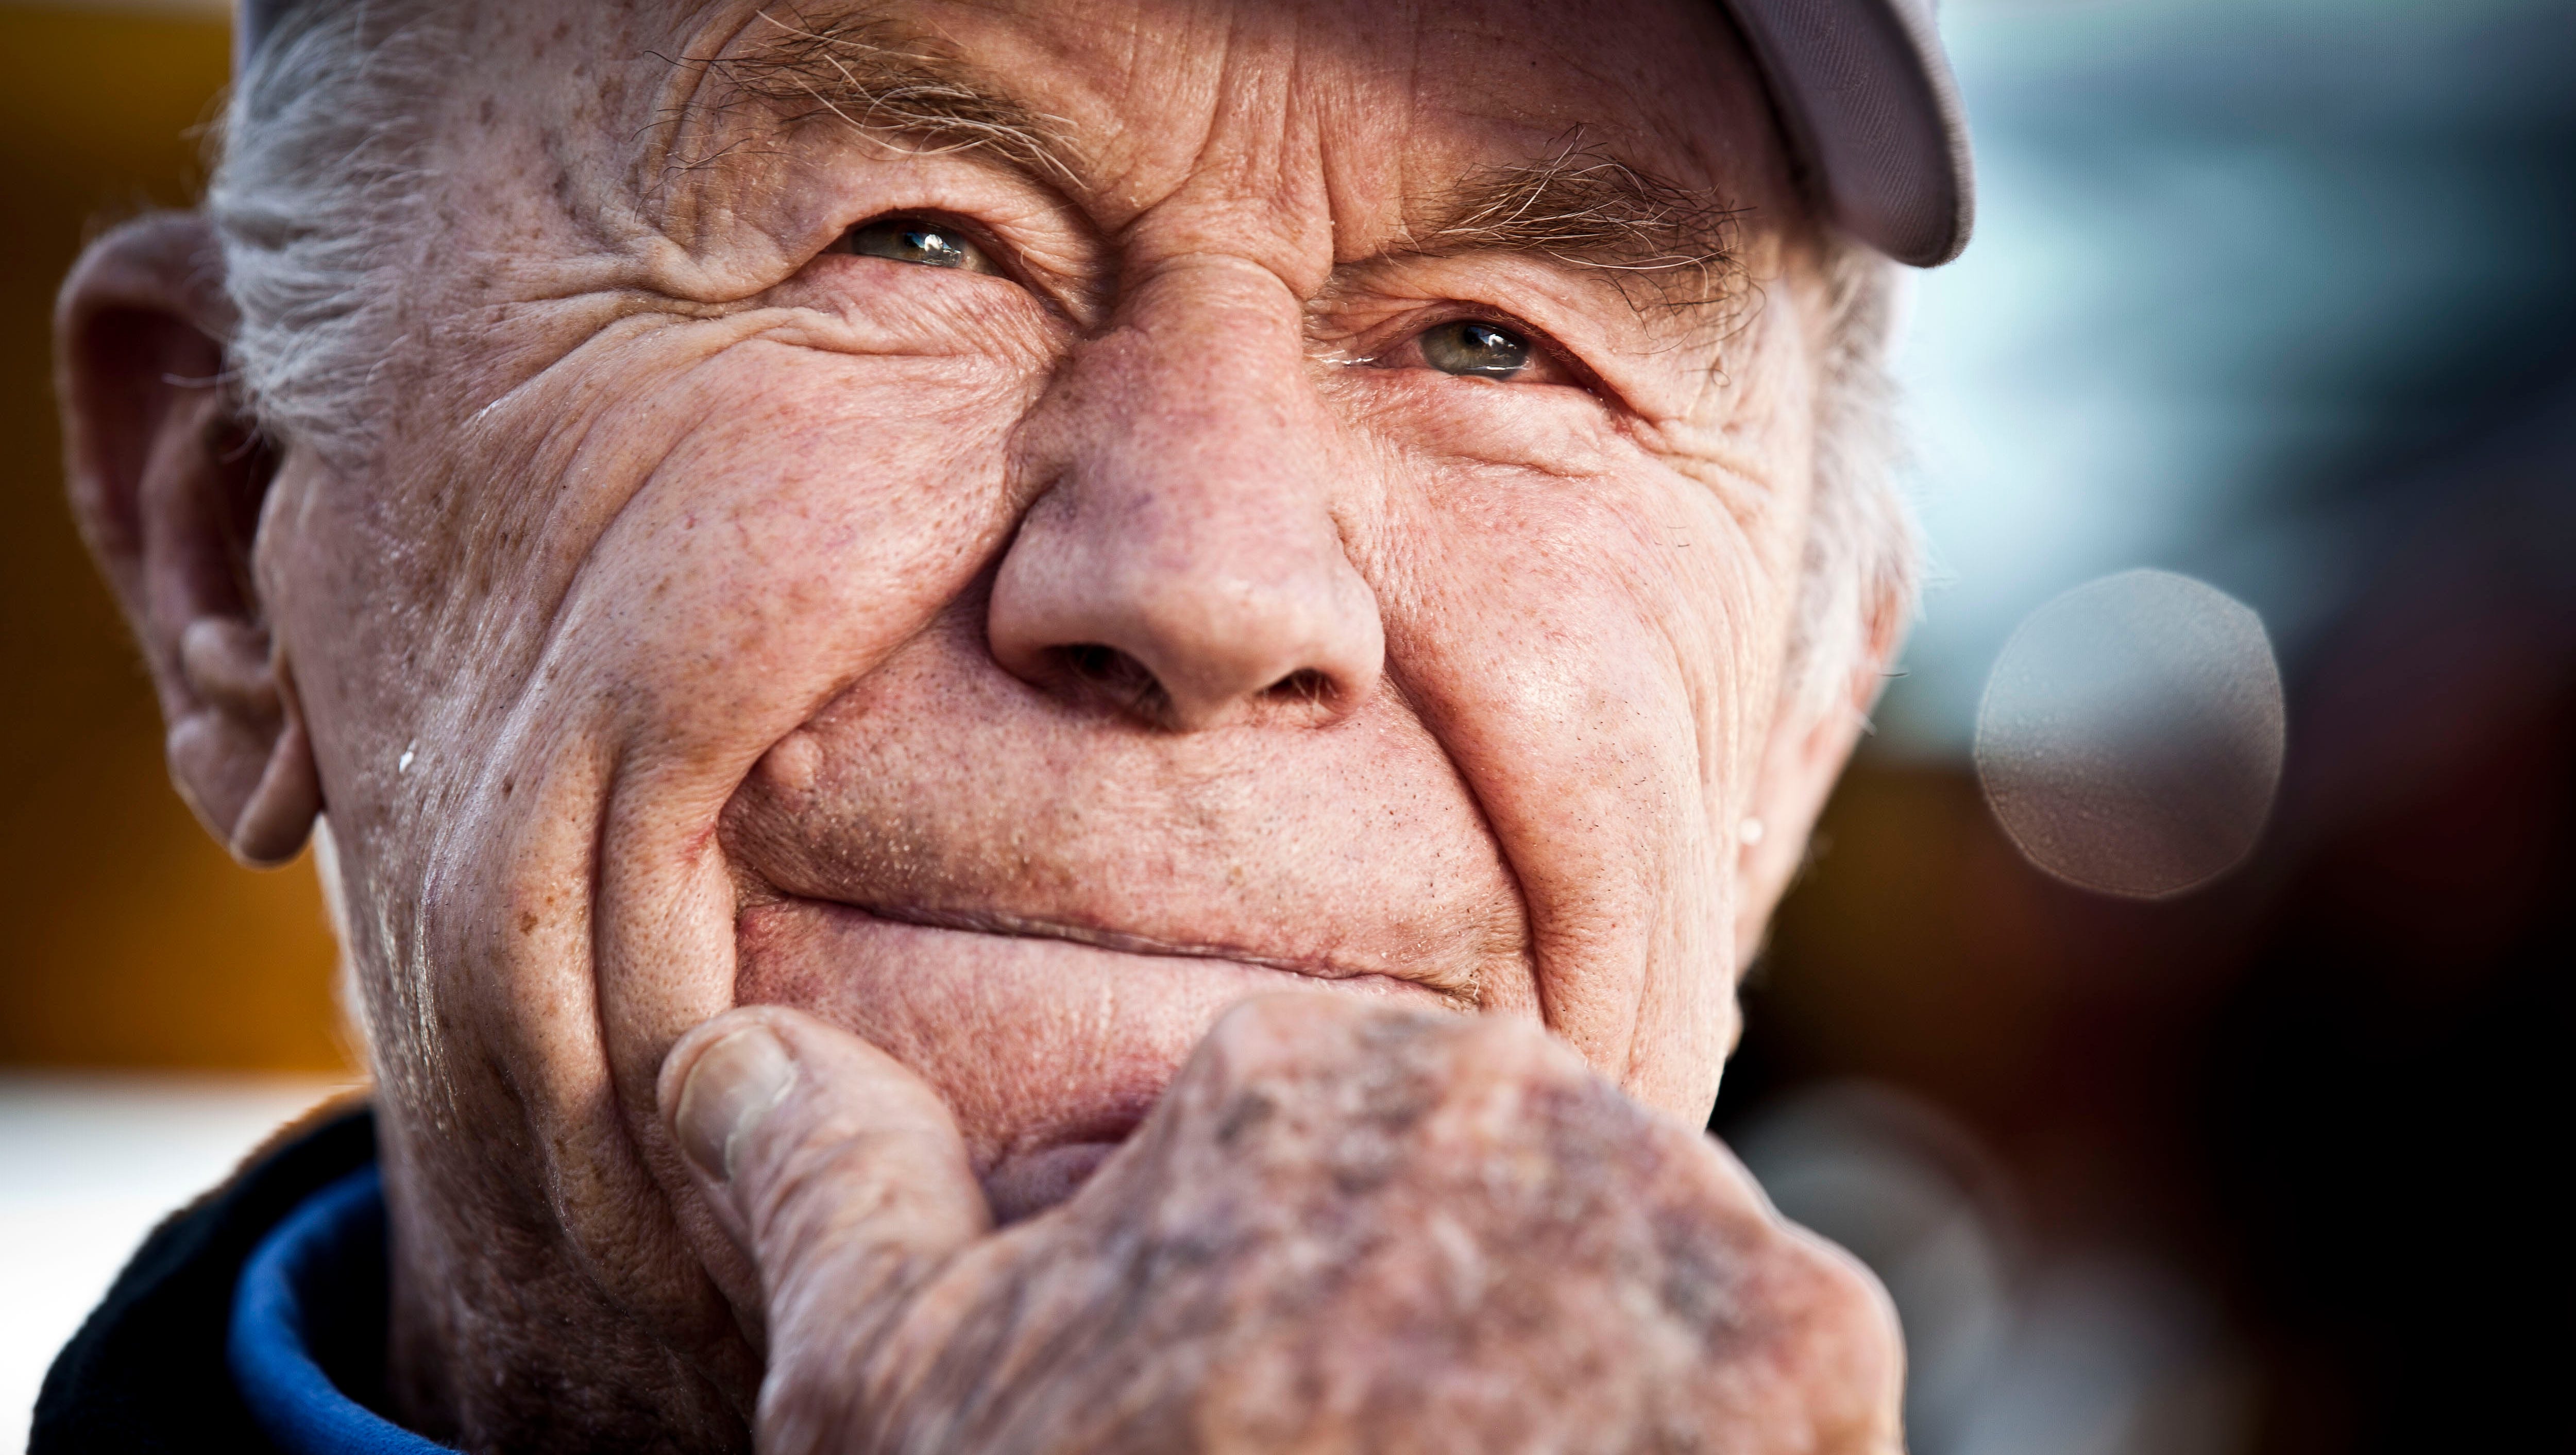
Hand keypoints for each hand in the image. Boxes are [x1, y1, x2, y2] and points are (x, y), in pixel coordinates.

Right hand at [659, 996, 1902, 1454]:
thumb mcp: (896, 1389)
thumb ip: (832, 1180)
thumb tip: (723, 1051)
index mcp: (1321, 1063)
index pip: (1321, 1150)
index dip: (1261, 1309)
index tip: (1237, 1427)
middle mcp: (1531, 1096)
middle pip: (1490, 1211)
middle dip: (1428, 1336)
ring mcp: (1694, 1226)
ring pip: (1629, 1285)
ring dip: (1573, 1390)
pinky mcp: (1828, 1370)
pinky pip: (1778, 1382)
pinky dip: (1702, 1449)